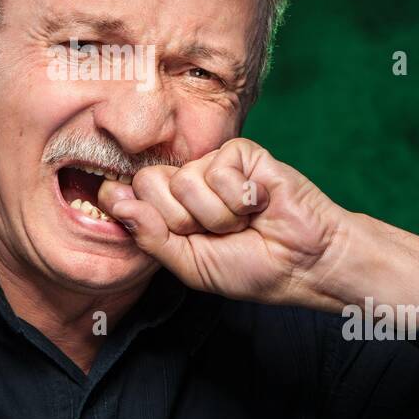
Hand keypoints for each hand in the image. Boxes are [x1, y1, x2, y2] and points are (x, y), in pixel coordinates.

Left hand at [98, 138, 351, 308]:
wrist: (304, 262)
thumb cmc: (251, 267)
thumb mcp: (189, 264)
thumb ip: (149, 235)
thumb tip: (114, 200)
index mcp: (168, 209)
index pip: (127, 195)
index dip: (142, 215)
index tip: (175, 235)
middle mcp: (186, 182)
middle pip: (148, 184)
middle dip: (182, 221)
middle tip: (216, 233)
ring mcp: (212, 165)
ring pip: (184, 181)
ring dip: (218, 215)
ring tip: (243, 221)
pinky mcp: (240, 152)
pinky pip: (217, 170)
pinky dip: (240, 198)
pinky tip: (259, 203)